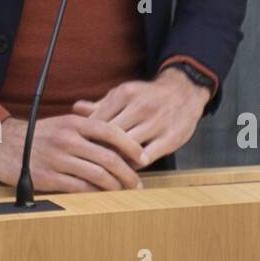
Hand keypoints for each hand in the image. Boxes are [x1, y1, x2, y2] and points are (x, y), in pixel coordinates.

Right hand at [0, 112, 144, 191]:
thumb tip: (117, 139)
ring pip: (97, 175)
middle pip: (108, 157)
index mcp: (73, 123)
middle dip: (128, 172)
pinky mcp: (48, 177)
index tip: (143, 158)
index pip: (110, 132)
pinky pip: (79, 188)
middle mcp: (67, 139)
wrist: (2, 145)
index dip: (131, 146)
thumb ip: (86, 128)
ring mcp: (57, 159)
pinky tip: (104, 197)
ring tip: (124, 192)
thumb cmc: (36, 136)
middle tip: (138, 182)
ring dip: (115, 186)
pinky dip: (96, 194)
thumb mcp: (61, 124)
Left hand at [71, 67, 209, 167]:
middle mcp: (140, 107)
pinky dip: (134, 165)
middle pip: (111, 136)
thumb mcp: (123, 95)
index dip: (88, 138)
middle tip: (90, 164)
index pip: (98, 121)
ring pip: (127, 148)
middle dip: (100, 151)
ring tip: (107, 169)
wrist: (184, 92)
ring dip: (116, 160)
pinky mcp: (170, 138)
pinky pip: (145, 158)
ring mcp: (157, 123)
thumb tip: (75, 109)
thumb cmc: (147, 96)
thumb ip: (100, 104)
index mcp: (124, 94)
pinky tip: (128, 167)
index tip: (82, 149)